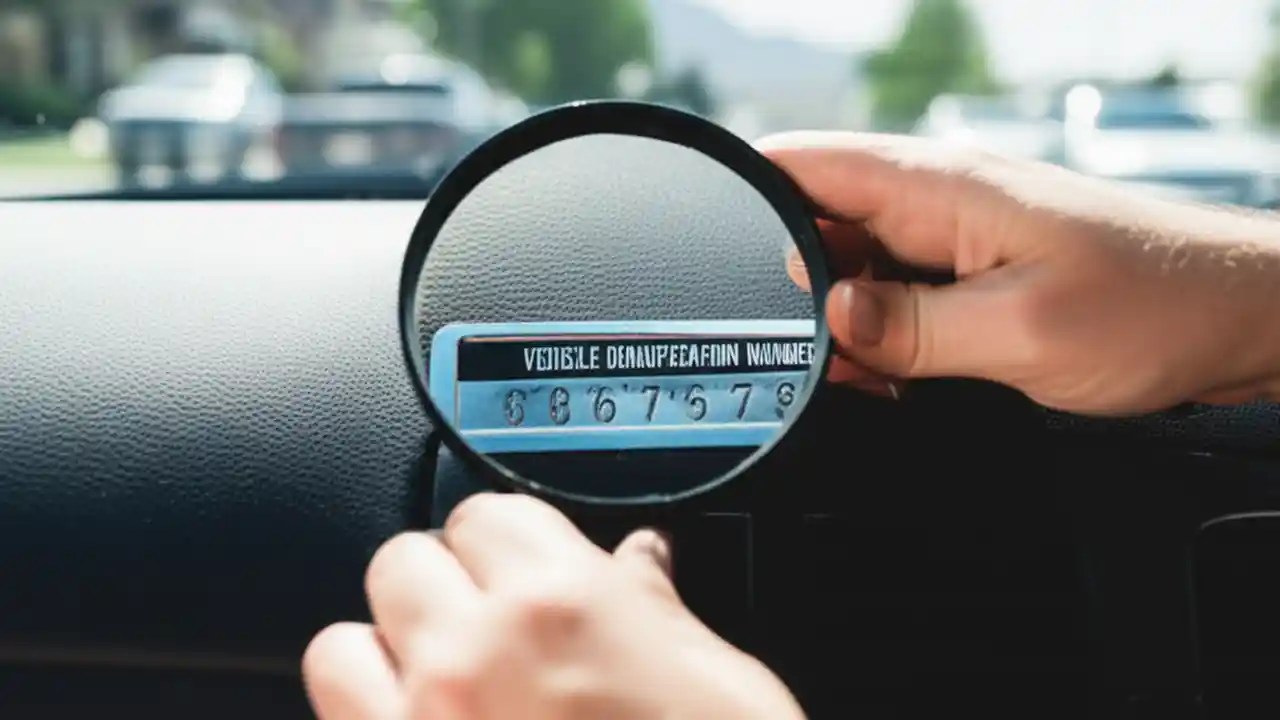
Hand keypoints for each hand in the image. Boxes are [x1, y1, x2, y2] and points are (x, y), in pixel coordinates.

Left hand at [302, 493, 804, 719]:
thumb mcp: (720, 684)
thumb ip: (660, 609)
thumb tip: (643, 561)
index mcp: (564, 604)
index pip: (485, 514)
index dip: (506, 541)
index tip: (522, 566)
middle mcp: (477, 653)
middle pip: (403, 562)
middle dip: (440, 588)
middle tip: (485, 626)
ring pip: (344, 641)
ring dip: (386, 656)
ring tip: (437, 685)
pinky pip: (331, 713)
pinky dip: (362, 713)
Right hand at [761, 131, 1279, 415]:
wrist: (1237, 317)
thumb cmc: (1157, 305)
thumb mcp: (1022, 330)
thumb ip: (911, 328)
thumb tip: (828, 319)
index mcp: (937, 188)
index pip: (802, 165)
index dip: (745, 204)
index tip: (712, 265)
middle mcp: (936, 202)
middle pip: (814, 225)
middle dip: (789, 288)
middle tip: (806, 353)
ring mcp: (952, 237)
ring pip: (851, 269)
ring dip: (840, 323)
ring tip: (867, 375)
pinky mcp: (970, 274)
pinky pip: (895, 298)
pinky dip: (880, 339)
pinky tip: (896, 377)